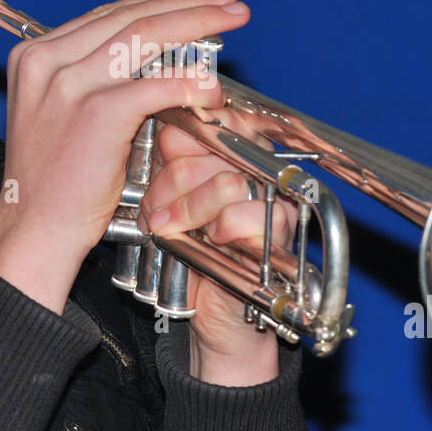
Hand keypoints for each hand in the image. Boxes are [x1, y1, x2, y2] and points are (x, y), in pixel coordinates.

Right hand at [0, 0, 250, 314]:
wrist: (34, 229)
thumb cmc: (53, 184)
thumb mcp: (60, 114)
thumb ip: (94, 80)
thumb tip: (151, 59)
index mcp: (37, 56)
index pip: (108, 13)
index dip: (158, 0)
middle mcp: (49, 60)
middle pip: (130, 17)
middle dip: (188, 2)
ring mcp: (70, 84)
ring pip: (146, 38)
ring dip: (197, 24)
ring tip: (232, 19)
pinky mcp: (96, 113)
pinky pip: (156, 86)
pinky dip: (191, 83)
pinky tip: (213, 87)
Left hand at [139, 109, 297, 385]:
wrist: (214, 311)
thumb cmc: (193, 253)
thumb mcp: (172, 201)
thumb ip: (171, 165)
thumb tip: (167, 131)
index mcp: (236, 151)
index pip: (215, 119)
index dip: (180, 137)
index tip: (160, 161)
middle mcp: (259, 168)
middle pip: (213, 149)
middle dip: (170, 182)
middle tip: (153, 212)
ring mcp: (271, 198)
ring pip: (225, 183)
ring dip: (186, 209)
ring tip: (167, 229)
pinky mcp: (277, 232)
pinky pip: (243, 216)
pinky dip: (218, 228)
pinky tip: (209, 241)